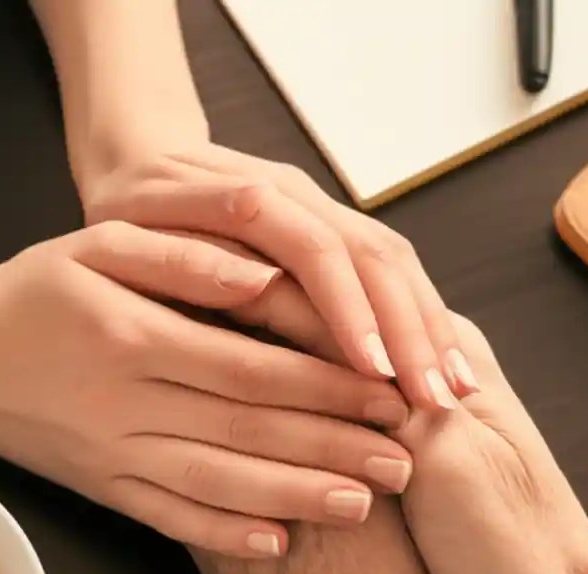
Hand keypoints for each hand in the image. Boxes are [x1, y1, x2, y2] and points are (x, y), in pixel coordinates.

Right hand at [0, 221, 413, 558]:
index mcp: (133, 337)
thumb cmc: (32, 290)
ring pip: (217, 483)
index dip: (327, 383)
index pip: (251, 366)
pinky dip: (221, 534)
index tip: (388, 391)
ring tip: (365, 503)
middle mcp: (124, 403)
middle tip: (405, 459)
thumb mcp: (96, 245)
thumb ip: (180, 257)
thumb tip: (262, 273)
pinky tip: (276, 542)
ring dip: (295, 495)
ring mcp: (110, 453)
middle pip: (248, 431)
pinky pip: (165, 518)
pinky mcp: (98, 486)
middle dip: (334, 446)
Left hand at [80, 143, 477, 411]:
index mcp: (255, 195)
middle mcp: (302, 198)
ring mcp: (324, 209)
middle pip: (376, 256)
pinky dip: (421, 317)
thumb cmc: (130, 214)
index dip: (349, 311)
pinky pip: (391, 271)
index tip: (373, 372)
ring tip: (457, 391)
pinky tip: (442, 364)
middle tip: (436, 400)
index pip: (319, 251)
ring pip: (395, 262)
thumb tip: (258, 281)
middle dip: (411, 330)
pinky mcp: (334, 231)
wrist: (139, 159)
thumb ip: (191, 255)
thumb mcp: (136, 232)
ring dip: (430, 326)